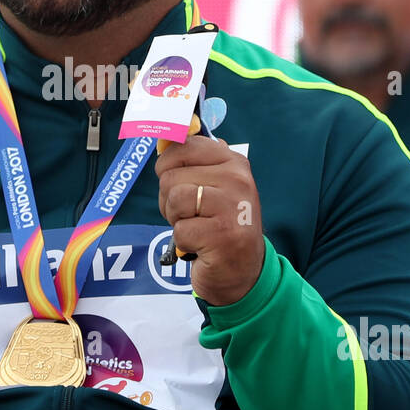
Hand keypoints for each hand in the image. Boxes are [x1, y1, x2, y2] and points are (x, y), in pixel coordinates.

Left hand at [156, 135, 264, 305]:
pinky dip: (183, 241)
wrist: (243, 271)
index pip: (184, 145)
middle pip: (171, 175)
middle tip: (189, 214)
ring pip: (173, 199)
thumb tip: (165, 137)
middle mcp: (238, 180)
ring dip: (175, 219)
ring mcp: (233, 207)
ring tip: (195, 228)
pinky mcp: (222, 235)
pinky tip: (201, 244)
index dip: (168, 165)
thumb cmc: (221, 225)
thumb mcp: (215, 187)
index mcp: (234, 163)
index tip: (178, 182)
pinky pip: (179, 229)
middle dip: (169, 199)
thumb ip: (193, 162)